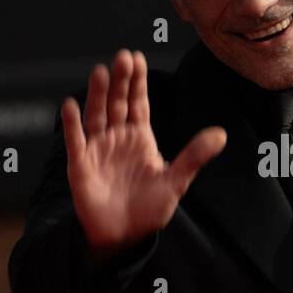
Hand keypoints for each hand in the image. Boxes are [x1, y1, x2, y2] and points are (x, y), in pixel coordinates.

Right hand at [62, 48, 225, 258]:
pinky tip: (71, 105)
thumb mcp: (176, 181)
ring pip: (97, 116)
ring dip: (98, 95)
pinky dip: (72, 125)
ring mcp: (98, 150)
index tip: (138, 59)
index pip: (139, 104)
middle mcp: (117, 138)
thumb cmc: (149, 209)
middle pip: (118, 104)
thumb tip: (222, 134)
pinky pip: (76, 141)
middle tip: (123, 57)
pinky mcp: (81, 165)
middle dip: (120, 81)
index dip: (138, 83)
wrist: (123, 236)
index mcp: (140, 138)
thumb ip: (194, 156)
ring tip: (101, 72)